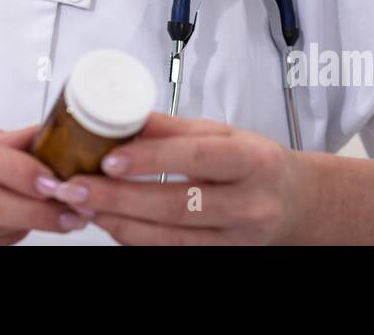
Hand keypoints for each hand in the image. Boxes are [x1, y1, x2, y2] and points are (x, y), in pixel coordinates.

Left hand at [45, 113, 305, 243]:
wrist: (297, 204)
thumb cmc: (257, 163)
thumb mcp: (225, 132)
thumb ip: (174, 128)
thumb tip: (125, 116)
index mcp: (253, 160)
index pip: (196, 158)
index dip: (150, 159)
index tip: (109, 158)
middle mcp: (249, 204)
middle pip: (176, 205)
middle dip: (118, 197)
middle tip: (76, 186)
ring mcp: (237, 239)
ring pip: (169, 237)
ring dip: (118, 221)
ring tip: (83, 203)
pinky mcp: (223, 258)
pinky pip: (171, 252)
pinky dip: (134, 237)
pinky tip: (109, 220)